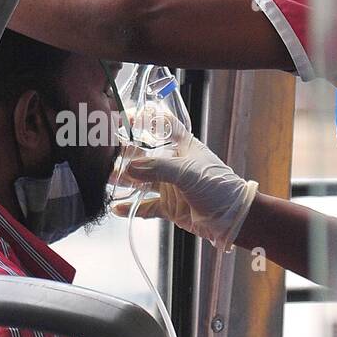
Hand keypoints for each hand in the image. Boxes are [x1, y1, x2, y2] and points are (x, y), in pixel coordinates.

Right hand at [111, 107, 257, 251]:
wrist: (232, 218)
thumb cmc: (218, 187)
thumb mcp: (187, 172)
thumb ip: (157, 168)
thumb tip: (129, 168)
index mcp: (183, 146)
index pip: (162, 125)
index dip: (145, 118)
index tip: (123, 117)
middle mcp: (174, 163)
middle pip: (145, 155)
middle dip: (125, 154)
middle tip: (104, 154)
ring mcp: (171, 185)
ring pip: (141, 180)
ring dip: (124, 180)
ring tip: (105, 179)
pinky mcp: (169, 206)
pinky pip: (146, 206)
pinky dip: (132, 207)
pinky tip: (117, 208)